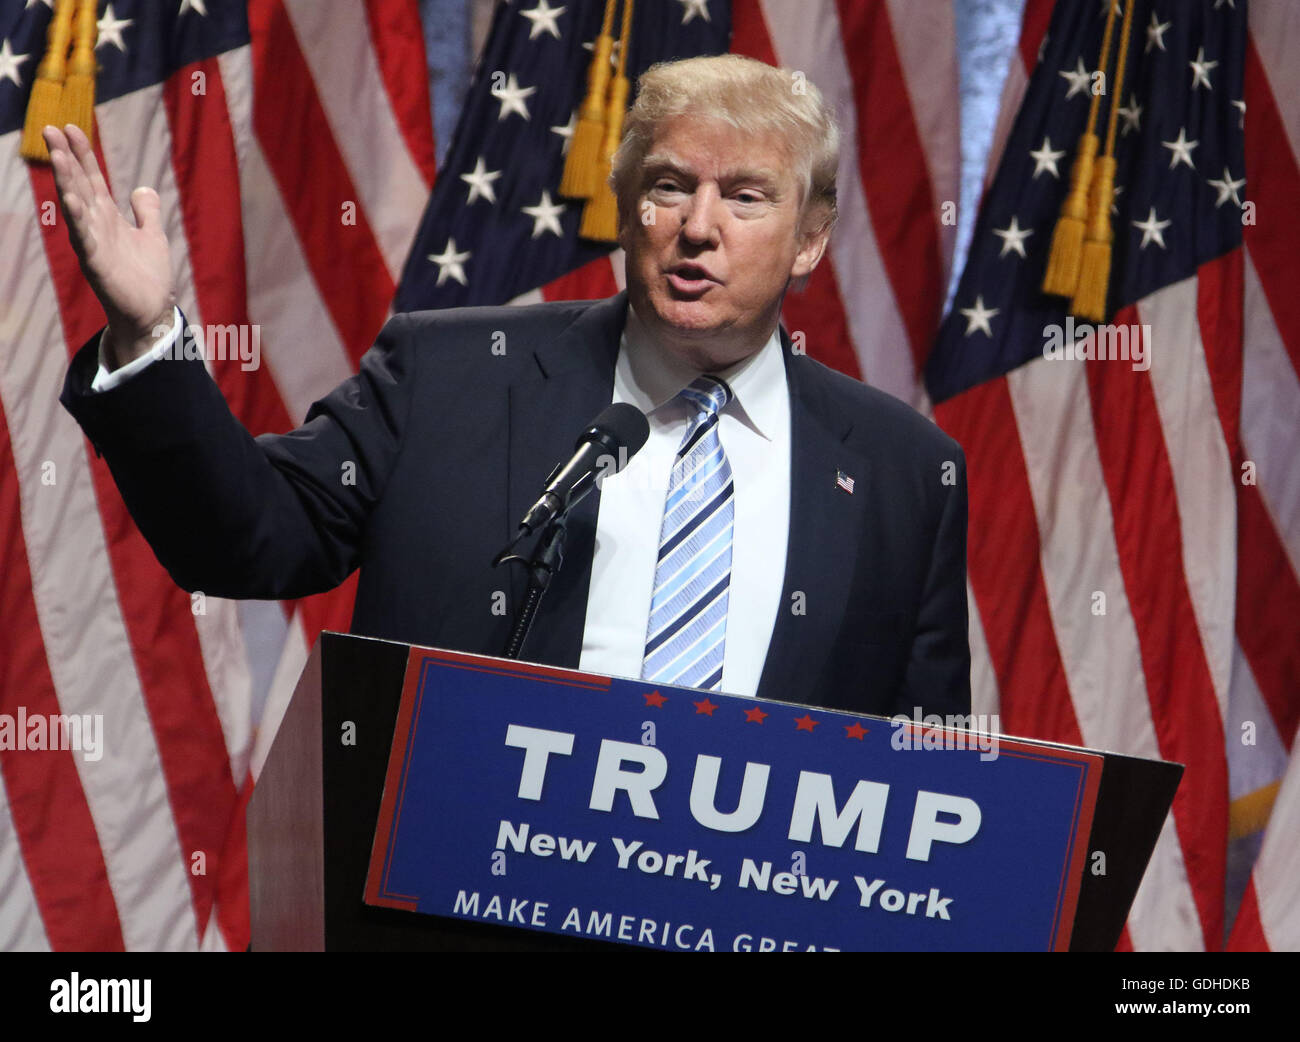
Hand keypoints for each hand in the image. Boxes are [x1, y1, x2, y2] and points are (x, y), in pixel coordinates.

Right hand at [43, 123, 175, 368]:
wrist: (151, 313)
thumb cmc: (148, 277)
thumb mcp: (152, 236)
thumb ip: (146, 212)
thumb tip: (141, 188)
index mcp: (108, 218)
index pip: (92, 179)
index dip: (83, 154)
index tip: (72, 127)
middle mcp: (96, 226)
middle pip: (77, 185)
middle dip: (65, 157)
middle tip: (49, 128)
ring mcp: (94, 243)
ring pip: (75, 206)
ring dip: (65, 180)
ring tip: (56, 154)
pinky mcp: (96, 263)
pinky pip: (83, 236)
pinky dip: (77, 217)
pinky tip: (69, 198)